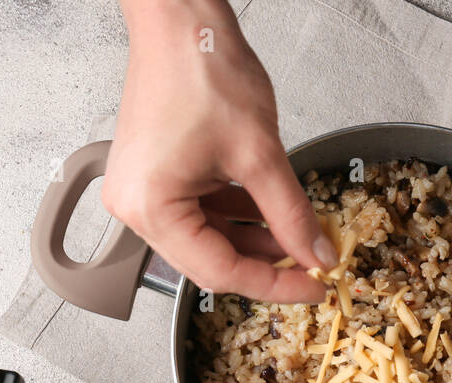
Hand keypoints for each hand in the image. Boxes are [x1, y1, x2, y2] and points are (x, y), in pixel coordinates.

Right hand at [102, 0, 332, 301]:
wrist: (180, 20)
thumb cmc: (201, 68)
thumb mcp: (261, 153)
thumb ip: (292, 214)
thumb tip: (316, 254)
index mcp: (151, 207)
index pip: (220, 272)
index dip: (274, 285)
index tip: (313, 287)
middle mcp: (135, 208)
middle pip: (210, 261)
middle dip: (266, 265)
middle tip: (312, 267)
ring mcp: (142, 193)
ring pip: (209, 239)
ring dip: (255, 242)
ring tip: (301, 238)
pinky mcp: (155, 178)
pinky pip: (200, 214)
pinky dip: (238, 218)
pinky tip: (273, 217)